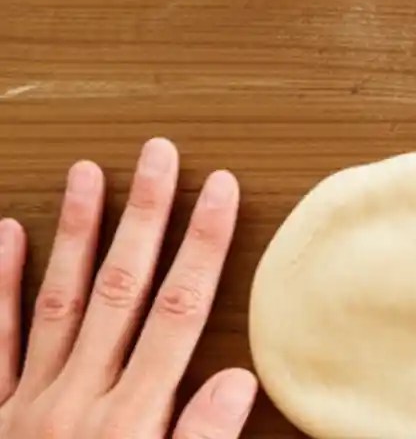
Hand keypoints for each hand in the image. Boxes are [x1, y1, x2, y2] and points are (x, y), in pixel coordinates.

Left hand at [0, 138, 257, 437]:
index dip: (203, 245)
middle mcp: (78, 397)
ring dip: (75, 234)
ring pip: (55, 301)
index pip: (179, 312)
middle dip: (145, 218)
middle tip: (157, 154)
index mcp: (130, 418)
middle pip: (120, 290)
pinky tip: (6, 236)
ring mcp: (27, 401)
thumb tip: (240, 377)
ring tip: (87, 173)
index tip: (219, 189)